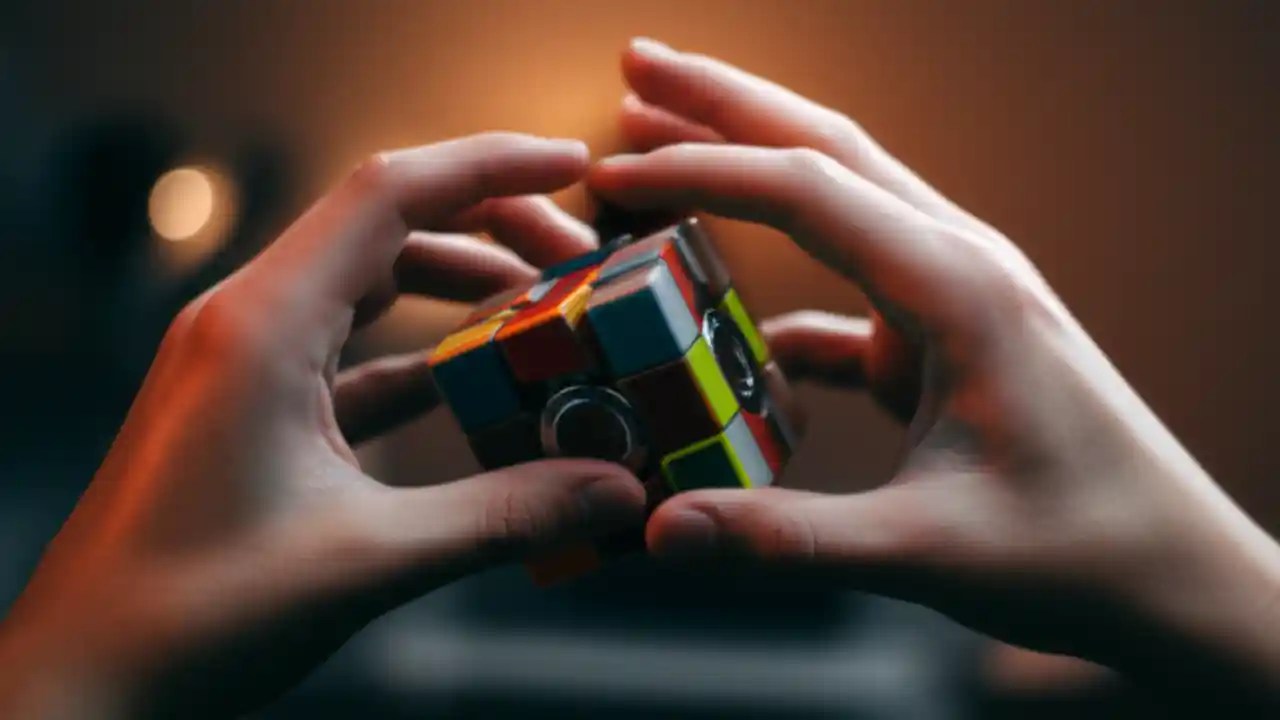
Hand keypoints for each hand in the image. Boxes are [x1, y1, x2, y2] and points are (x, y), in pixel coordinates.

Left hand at [0, 133, 644, 718]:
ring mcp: (243, 365)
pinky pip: (348, 355)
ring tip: (538, 310)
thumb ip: (504, 514)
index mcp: (263, 324)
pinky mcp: (249, 410)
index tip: (572, 166)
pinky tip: (471, 385)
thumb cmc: (186, 615)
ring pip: (367, 289)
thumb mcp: (369, 557)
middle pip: (385, 229)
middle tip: (575, 260)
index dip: (490, 165)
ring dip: (454, 290)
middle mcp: (246, 323)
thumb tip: (611, 489)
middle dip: (490, 231)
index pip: (388, 193)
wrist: (86, 684)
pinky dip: (416, 356)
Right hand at [592, 39, 1279, 704]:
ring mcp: (955, 298)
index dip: (702, 170)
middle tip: (635, 65)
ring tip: (665, 147)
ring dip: (751, 168)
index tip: (613, 171)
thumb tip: (664, 528)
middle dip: (727, 104)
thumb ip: (788, 537)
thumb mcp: (930, 551)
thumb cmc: (1084, 550)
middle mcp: (961, 267)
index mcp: (960, 289)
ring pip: (839, 201)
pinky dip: (779, 288)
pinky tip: (725, 315)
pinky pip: (847, 291)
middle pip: (829, 150)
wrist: (1176, 574)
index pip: (810, 191)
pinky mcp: (946, 340)